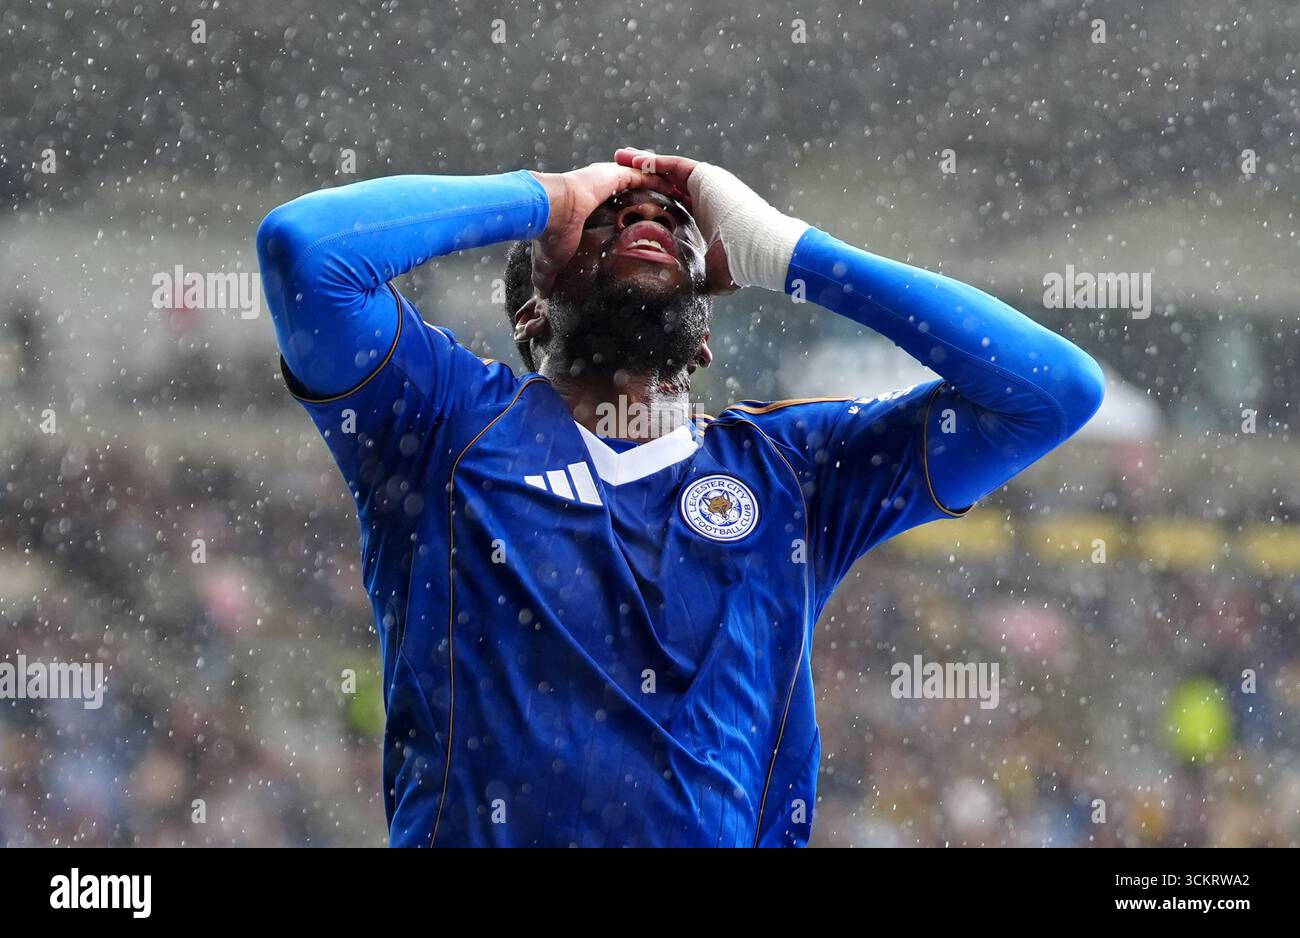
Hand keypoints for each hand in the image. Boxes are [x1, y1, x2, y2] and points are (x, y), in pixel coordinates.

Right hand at [528, 163, 672, 297]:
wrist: (546, 214)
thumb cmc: (548, 236)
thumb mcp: (549, 263)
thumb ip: (548, 278)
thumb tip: (542, 296)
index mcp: (588, 205)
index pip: (615, 206)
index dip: (631, 213)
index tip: (646, 225)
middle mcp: (600, 189)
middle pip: (633, 190)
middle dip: (652, 197)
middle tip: (671, 209)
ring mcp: (608, 180)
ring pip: (642, 181)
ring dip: (660, 188)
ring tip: (680, 196)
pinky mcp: (614, 175)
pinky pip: (645, 175)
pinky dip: (660, 181)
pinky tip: (676, 188)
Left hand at [616, 146, 807, 292]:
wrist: (761, 252)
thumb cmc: (741, 267)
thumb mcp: (709, 275)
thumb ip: (693, 280)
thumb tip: (678, 302)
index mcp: (702, 218)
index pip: (669, 205)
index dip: (649, 201)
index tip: (628, 201)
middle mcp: (702, 198)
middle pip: (664, 183)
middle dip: (640, 177)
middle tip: (616, 172)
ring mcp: (705, 185)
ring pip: (666, 170)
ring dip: (641, 163)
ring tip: (618, 157)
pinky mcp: (705, 176)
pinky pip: (673, 166)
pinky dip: (653, 162)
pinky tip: (632, 160)